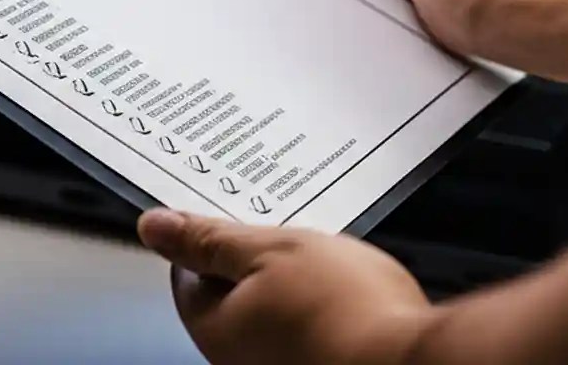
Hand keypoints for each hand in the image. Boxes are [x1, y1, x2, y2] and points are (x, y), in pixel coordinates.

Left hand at [138, 208, 435, 364]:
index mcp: (215, 325)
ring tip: (326, 261)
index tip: (235, 217)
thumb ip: (210, 239)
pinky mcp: (319, 362)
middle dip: (257, 260)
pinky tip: (347, 291)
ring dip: (293, 283)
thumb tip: (154, 227)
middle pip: (232, 295)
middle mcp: (240, 358)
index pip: (188, 274)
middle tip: (290, 235)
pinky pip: (308, 327)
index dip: (213, 239)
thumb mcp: (269, 250)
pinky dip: (321, 306)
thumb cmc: (344, 311)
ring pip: (273, 310)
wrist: (413, 361)